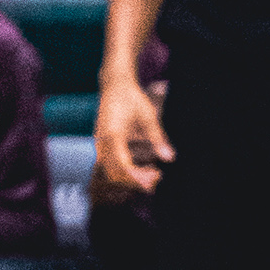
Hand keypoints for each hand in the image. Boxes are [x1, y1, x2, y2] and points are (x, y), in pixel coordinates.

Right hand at [95, 74, 173, 193]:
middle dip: (135, 181)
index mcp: (113, 136)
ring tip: (153, 174)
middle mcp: (102, 143)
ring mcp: (100, 144)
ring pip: (111, 171)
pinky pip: (110, 164)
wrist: (115, 87)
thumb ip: (158, 138)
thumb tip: (169, 159)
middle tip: (158, 177)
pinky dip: (126, 171)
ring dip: (131, 177)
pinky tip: (143, 168)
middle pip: (115, 173)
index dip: (136, 178)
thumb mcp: (149, 116)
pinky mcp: (102, 145)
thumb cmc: (132, 99)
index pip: (122, 166)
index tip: (153, 183)